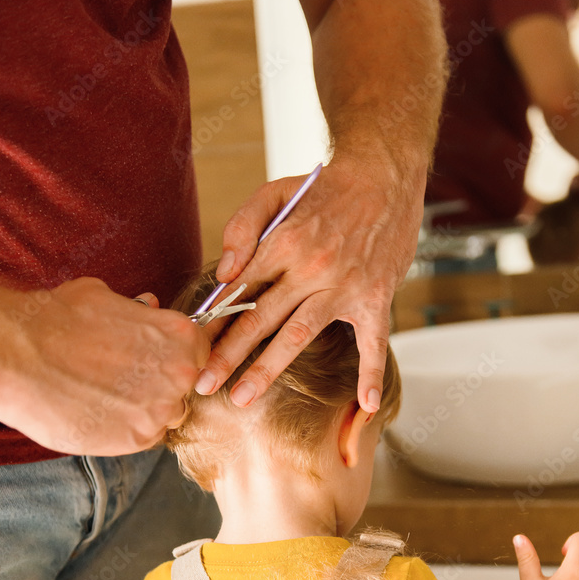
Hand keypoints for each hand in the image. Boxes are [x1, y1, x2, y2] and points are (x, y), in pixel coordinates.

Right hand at [0, 277, 209, 454]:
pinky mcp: (137, 439)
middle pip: (186, 386)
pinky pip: (145, 436)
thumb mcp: (105, 298)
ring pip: (167, 414)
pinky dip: (127, 428)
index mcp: (180, 336)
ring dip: (146, 408)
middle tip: (127, 378)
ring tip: (108, 396)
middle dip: (162, 383)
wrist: (19, 356)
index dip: (178, 356)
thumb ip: (137, 310)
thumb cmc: (58, 320)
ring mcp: (160, 409)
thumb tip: (149, 306)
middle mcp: (180, 374)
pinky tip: (100, 412)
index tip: (158, 359)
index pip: (201, 352)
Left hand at [194, 153, 423, 411]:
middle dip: (227, 355)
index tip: (193, 346)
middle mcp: (312, 267)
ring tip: (242, 397)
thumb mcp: (276, 191)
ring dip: (268, 369)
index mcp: (284, 240)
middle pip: (261, 318)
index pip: (239, 288)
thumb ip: (242, 226)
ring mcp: (345, 286)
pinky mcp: (375, 298)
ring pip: (299, 334)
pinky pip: (374, 342)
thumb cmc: (326, 188)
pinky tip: (364, 403)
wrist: (385, 176)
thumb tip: (223, 273)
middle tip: (203, 385)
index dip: (214, 319)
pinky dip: (372, 373)